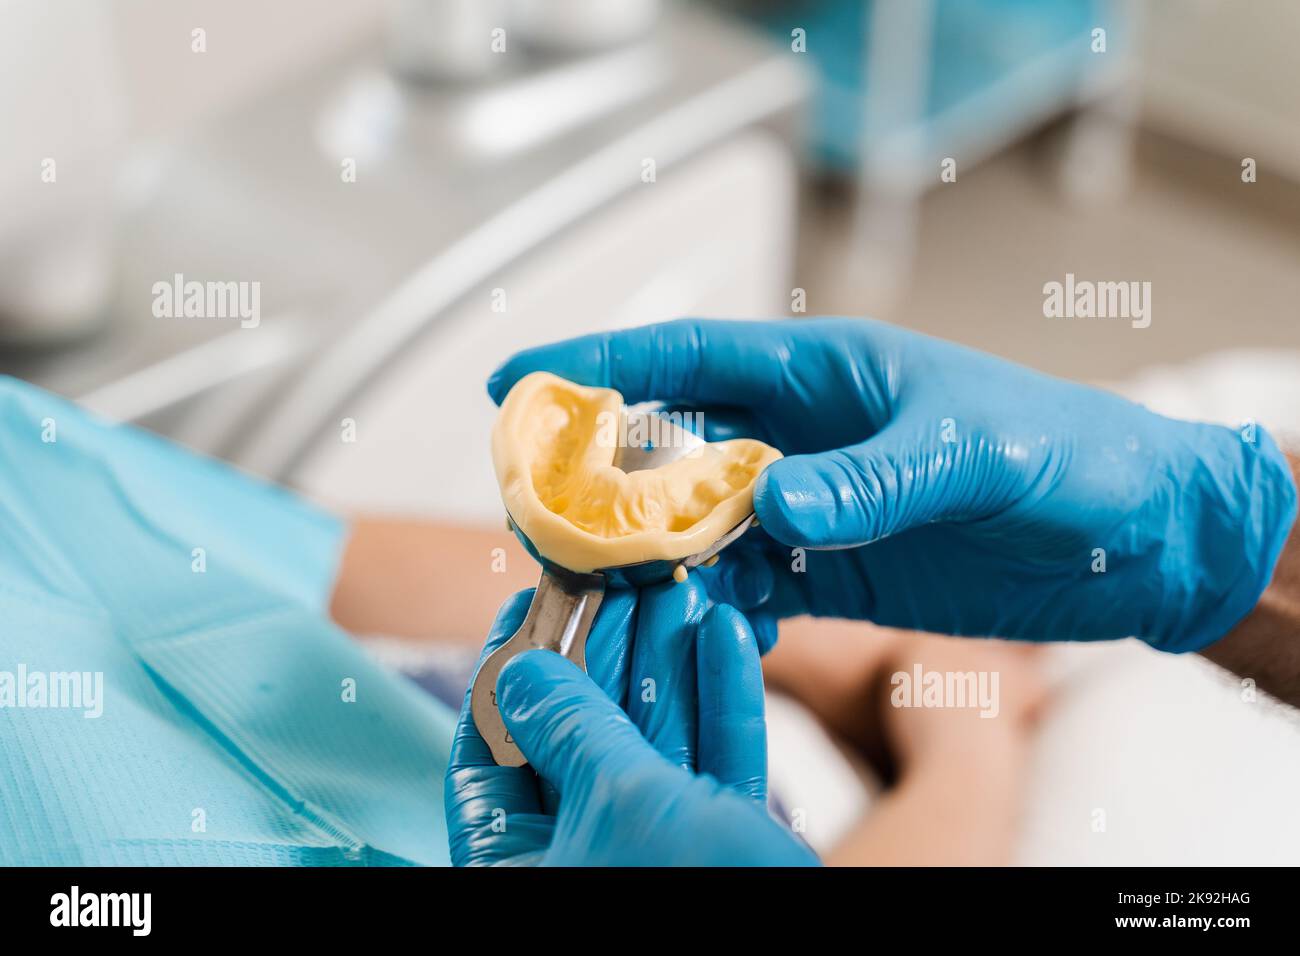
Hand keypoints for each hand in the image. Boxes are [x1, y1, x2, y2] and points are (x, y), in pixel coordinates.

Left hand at [445, 577, 816, 865]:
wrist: (819, 954)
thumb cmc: (700, 894)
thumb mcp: (620, 799)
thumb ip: (573, 726)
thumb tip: (522, 668)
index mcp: (519, 867)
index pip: (487, 751)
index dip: (503, 670)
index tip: (526, 601)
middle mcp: (581, 860)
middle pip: (576, 736)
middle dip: (605, 651)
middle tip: (618, 581)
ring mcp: (653, 853)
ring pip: (652, 742)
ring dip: (669, 664)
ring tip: (677, 590)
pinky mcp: (720, 850)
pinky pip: (712, 766)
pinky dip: (724, 705)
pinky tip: (728, 638)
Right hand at [487, 317, 1296, 651]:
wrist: (1136, 534)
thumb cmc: (1067, 454)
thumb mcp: (972, 453)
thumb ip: (874, 478)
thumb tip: (773, 503)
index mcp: (822, 373)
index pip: (686, 357)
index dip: (594, 365)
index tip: (512, 383)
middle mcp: (802, 435)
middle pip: (669, 449)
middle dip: (597, 480)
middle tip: (536, 521)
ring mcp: (812, 505)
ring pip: (696, 525)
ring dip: (644, 556)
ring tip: (591, 591)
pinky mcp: (834, 568)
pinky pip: (746, 586)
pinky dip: (708, 608)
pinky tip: (684, 632)